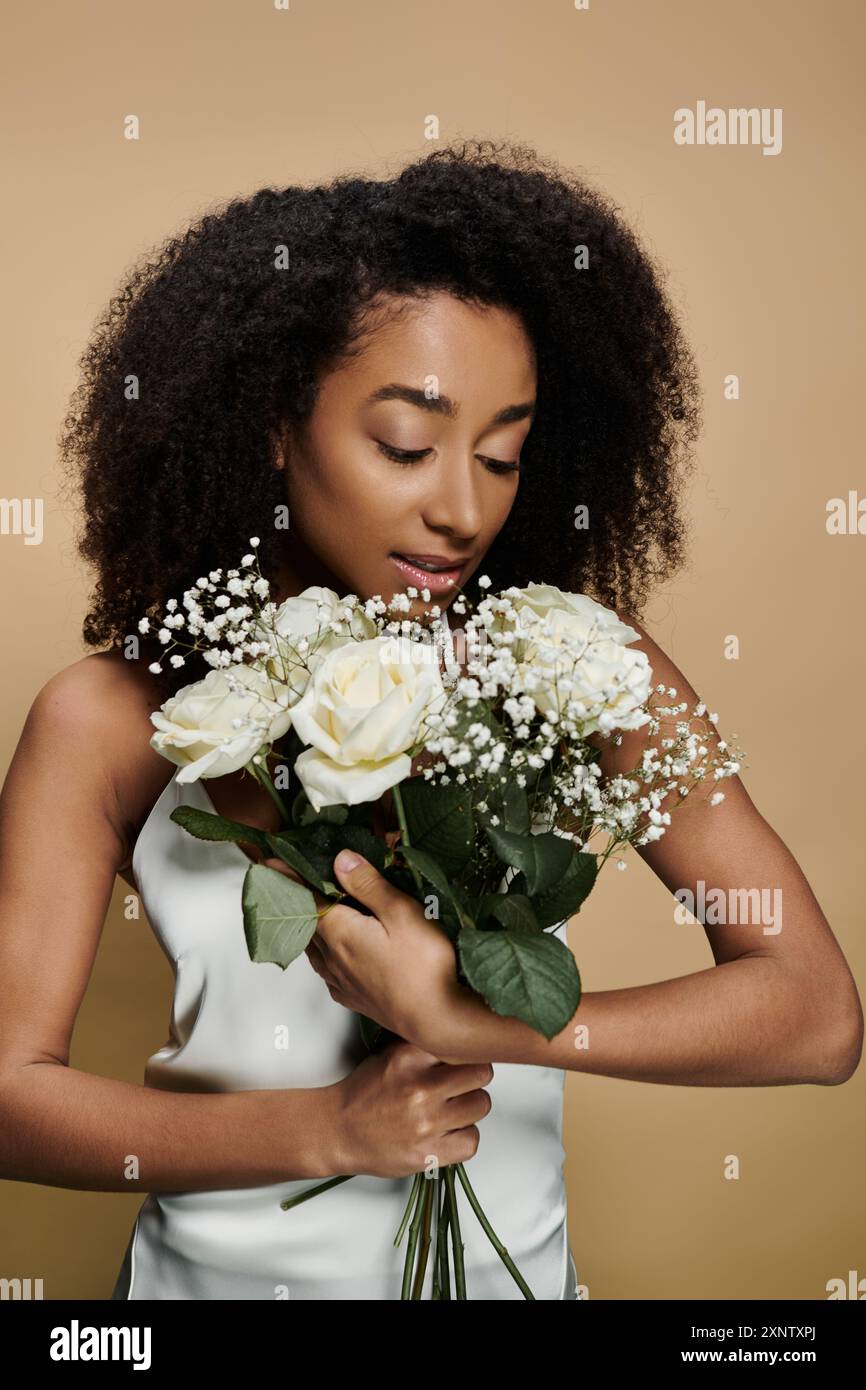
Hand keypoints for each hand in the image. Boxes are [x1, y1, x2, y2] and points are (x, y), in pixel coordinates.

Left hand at [260, 847, 473, 1059]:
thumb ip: (369, 885)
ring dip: (308, 926)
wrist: (439, 1020)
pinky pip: (326, 968)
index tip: (268, 862)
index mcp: (339, 933)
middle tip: (291, 880)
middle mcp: (331, 959)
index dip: (288, 878)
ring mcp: (340, 981)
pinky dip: (323, 950)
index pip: (304, 899)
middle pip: (304, 923)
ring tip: (311, 910)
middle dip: (296, 900)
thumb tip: (340, 860)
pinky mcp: (353, 997)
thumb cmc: (424, 965)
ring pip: (313, 948)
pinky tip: (334, 949)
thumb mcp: (401, 913)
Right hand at [329, 1037, 493, 1177]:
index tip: (465, 1059)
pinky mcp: (428, 1153)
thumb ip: (424, 1045)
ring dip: (471, 1108)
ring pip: (481, 1104)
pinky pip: (472, 1141)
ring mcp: (426, 1122)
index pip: (464, 1046)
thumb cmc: (364, 1094)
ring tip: (453, 1110)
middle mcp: (419, 1088)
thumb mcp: (389, 1054)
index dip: (468, 1053)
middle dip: (474, 1078)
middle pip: (481, 1073)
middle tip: (462, 1084)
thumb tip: (462, 1038)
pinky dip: (464, 1137)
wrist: (338, 1131)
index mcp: (409, 1058)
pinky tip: (449, 1132)